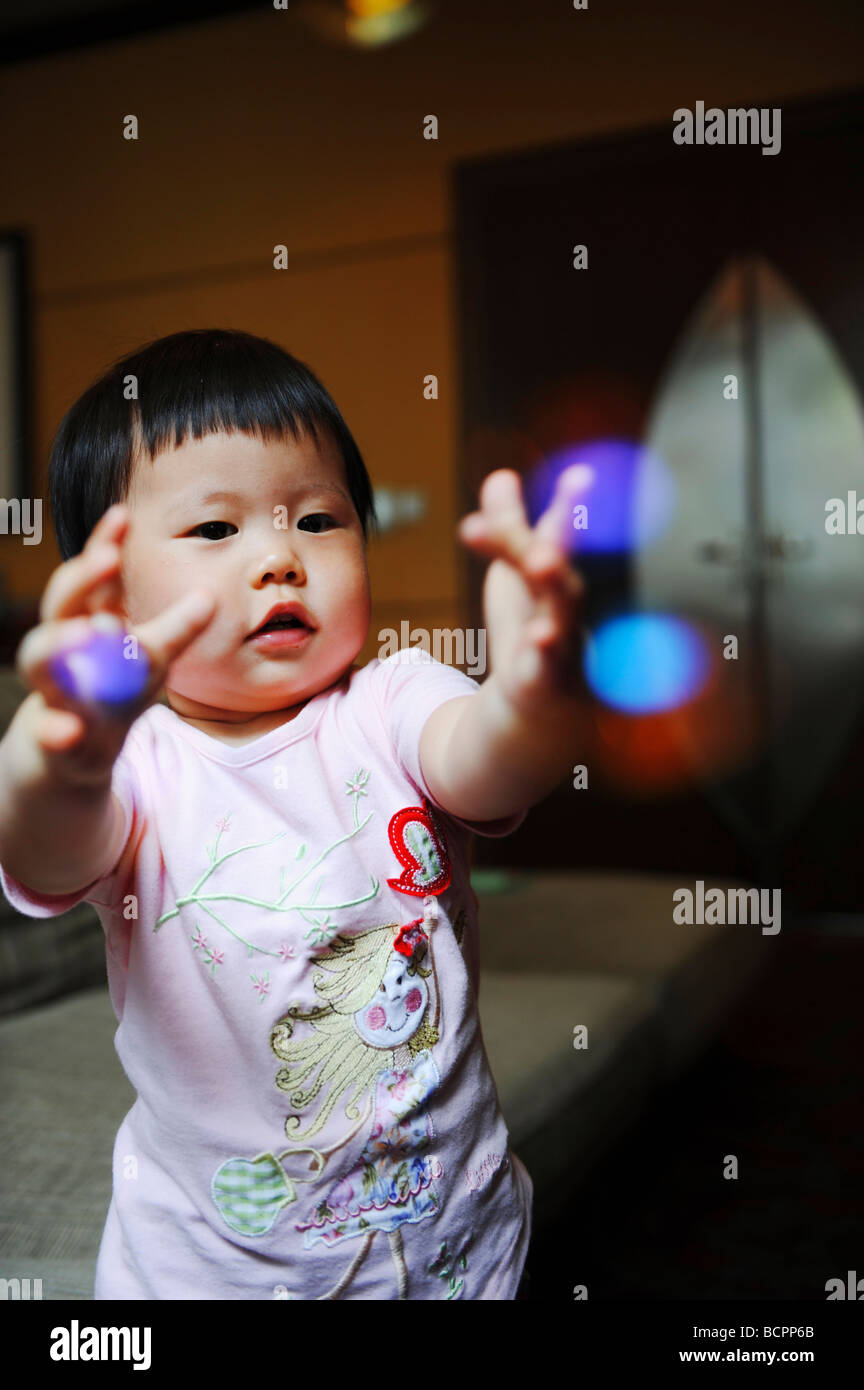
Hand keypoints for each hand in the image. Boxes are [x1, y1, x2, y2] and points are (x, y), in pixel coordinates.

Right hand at [15, 502, 215, 781]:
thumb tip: (210, 596)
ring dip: (59, 645)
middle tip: (107, 558)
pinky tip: (69, 730)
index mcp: (88, 622)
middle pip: (61, 605)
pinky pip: (49, 731)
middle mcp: (60, 648)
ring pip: (39, 660)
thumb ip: (174, 630)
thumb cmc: (112, 694)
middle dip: (81, 580)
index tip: (123, 515)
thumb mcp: (149, 660)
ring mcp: (50, 688)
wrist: (74, 755)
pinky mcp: (49, 736)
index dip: (103, 545)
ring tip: (85, 633)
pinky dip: (58, 730)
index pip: (92, 576)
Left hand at [457, 465, 591, 718]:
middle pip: (564, 565)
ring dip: (555, 583)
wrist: (541, 703)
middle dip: (564, 534)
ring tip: (541, 559)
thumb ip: (508, 529)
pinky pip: (551, 665)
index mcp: (565, 573)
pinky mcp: (550, 681)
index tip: (577, 476)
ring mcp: (567, 644)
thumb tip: (501, 477)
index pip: (570, 534)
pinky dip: (547, 651)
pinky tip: (539, 637)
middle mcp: (573, 605)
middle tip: (565, 499)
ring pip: (564, 610)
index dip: (574, 506)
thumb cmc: (537, 631)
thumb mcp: (516, 575)